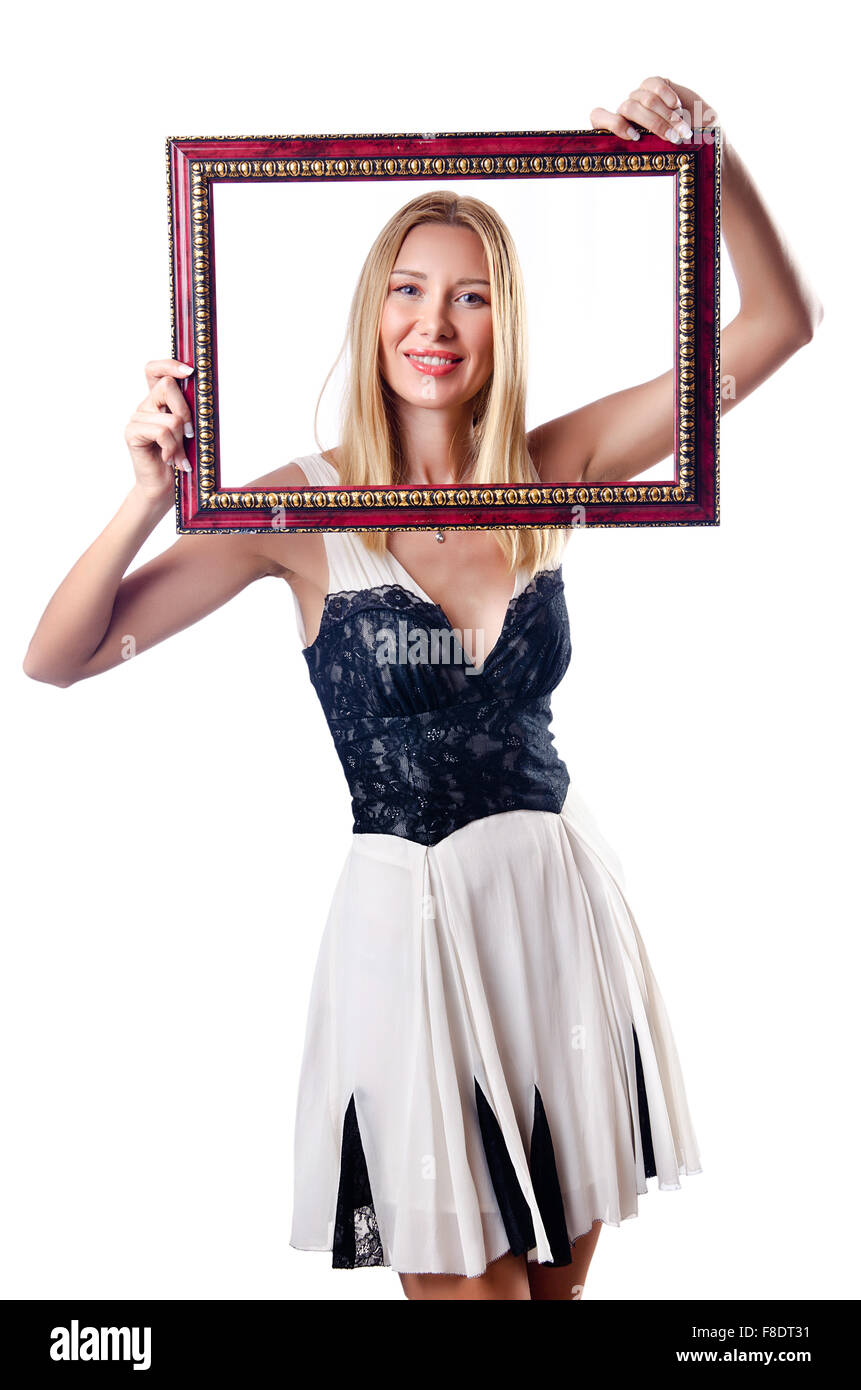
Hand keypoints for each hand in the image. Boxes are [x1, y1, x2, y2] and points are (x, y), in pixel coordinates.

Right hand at [124, 358, 194, 498]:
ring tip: (178, 456)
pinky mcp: (132, 433)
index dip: (170, 364)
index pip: (155, 370)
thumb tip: (201, 393)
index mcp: (158, 401)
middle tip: (190, 434)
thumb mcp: (189, 432)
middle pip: (167, 386)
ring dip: (180, 441)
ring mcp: (137, 418)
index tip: (190, 371)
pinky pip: (161, 432)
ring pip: (170, 417)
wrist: (164, 487)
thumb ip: (189, 411)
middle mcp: (146, 405)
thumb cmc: (180, 459)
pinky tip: (169, 459)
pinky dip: (171, 448)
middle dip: (185, 411)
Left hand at [590, 76, 718, 144]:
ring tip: (683, 129)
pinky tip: (677, 107)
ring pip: (645, 99)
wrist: (699, 134)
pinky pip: (654, 84)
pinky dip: (667, 96)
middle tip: (674, 138)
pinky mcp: (653, 84)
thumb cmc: (676, 151)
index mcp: (615, 130)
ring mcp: (638, 96)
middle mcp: (624, 112)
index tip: (635, 136)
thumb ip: (646, 152)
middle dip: (654, 125)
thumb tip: (640, 155)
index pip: (598, 116)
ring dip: (667, 116)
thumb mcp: (659, 155)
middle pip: (629, 108)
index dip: (614, 124)